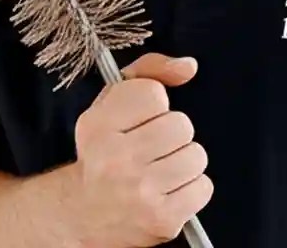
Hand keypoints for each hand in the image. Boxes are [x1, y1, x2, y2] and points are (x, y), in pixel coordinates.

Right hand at [71, 53, 212, 247]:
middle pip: (181, 125)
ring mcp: (139, 192)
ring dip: (184, 162)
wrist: (83, 215)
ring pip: (196, 156)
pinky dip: (191, 189)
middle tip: (151, 150)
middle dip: (172, 136)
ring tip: (160, 171)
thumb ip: (148, 72)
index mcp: (97, 127)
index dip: (153, 105)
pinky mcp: (162, 219)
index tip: (138, 121)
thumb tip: (188, 66)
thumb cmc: (104, 153)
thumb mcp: (111, 105)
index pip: (153, 93)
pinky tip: (167, 191)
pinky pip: (203, 187)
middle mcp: (114, 159)